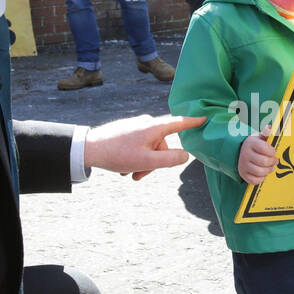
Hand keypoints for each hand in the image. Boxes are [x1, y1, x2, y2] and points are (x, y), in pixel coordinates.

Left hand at [83, 113, 203, 179]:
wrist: (88, 148)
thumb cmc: (118, 154)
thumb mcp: (147, 161)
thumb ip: (170, 160)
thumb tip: (186, 155)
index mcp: (154, 127)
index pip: (179, 123)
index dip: (193, 122)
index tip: (205, 118)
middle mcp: (146, 123)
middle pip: (162, 145)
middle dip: (154, 162)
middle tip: (139, 175)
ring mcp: (135, 126)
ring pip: (149, 148)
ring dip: (143, 163)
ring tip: (129, 173)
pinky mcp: (126, 131)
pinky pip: (138, 145)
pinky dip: (135, 158)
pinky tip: (123, 167)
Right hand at [237, 125, 278, 184]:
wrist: (240, 152)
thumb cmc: (254, 145)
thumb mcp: (259, 137)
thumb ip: (266, 133)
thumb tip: (270, 127)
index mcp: (250, 143)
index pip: (263, 148)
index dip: (272, 151)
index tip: (274, 152)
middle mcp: (245, 154)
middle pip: (263, 161)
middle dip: (272, 162)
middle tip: (275, 161)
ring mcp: (243, 165)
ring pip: (259, 172)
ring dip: (268, 170)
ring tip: (271, 167)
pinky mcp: (243, 174)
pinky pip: (254, 180)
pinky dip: (261, 178)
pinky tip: (264, 174)